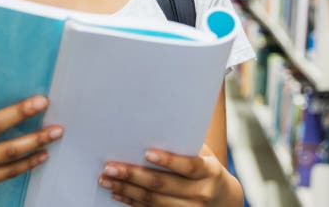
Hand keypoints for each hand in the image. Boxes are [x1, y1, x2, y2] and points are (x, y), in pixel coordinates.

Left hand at [98, 144, 241, 205]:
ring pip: (153, 200)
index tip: (146, 153)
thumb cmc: (205, 167)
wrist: (222, 199)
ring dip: (126, 189)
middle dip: (133, 175)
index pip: (189, 166)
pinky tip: (117, 192)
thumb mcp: (203, 154)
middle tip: (110, 167)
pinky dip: (131, 201)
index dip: (168, 160)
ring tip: (106, 179)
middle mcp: (201, 193)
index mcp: (209, 171)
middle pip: (163, 184)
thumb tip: (151, 128)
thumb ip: (183, 144)